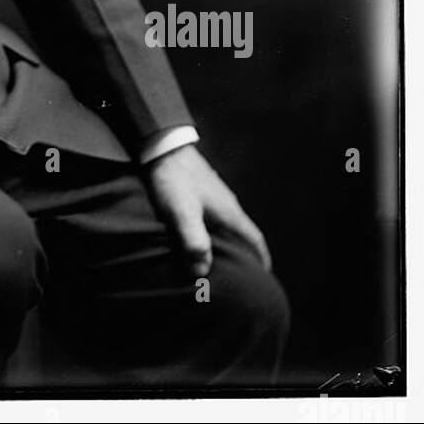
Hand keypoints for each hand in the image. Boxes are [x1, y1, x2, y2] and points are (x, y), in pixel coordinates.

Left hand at [145, 145, 270, 277]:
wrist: (161, 145)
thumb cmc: (174, 179)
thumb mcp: (183, 212)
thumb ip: (194, 241)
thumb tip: (202, 272)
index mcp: (229, 212)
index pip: (255, 239)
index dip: (261, 259)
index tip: (263, 277)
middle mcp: (227, 204)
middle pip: (243, 234)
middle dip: (245, 255)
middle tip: (241, 275)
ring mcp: (214, 196)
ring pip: (227, 225)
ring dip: (227, 242)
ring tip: (218, 260)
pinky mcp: (200, 191)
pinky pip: (213, 217)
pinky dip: (212, 231)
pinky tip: (199, 236)